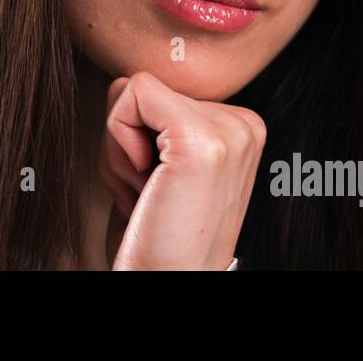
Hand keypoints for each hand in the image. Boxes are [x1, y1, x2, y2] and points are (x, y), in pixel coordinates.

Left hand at [99, 71, 265, 269]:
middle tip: (151, 193)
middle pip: (143, 88)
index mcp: (242, 128)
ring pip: (131, 91)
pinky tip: (144, 186)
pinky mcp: (200, 141)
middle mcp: (245, 125)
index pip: (159, 90)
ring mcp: (229, 132)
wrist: (166, 282)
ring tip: (150, 195)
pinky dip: (117, 142)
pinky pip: (131, 94)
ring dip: (119, 149)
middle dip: (126, 140)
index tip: (158, 186)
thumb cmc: (154, 231)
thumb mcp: (164, 162)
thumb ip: (155, 117)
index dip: (138, 137)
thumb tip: (124, 80)